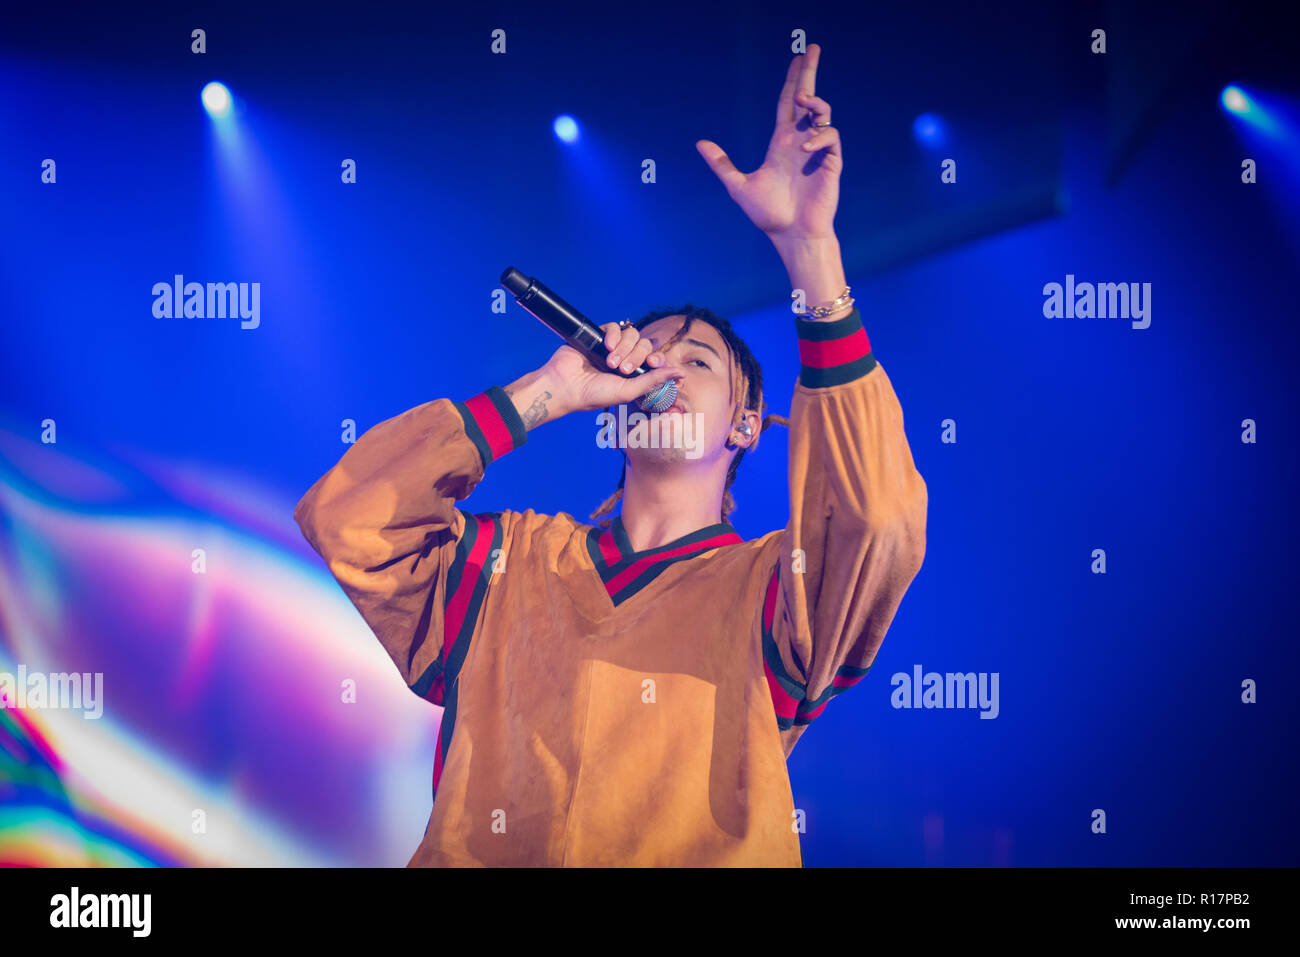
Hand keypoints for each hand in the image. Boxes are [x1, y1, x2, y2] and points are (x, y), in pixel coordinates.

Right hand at [539, 321, 684, 415]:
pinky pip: (616, 326)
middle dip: (637, 356)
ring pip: (632, 334)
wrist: (565, 385)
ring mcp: (612, 347)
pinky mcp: (599, 335)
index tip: (654, 363)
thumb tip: (681, 374)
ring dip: (625, 348)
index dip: (658, 358)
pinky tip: (606, 346)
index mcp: (635, 373)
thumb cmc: (595, 394)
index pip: (655, 359)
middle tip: (622, 369)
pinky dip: (614, 334)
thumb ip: (654, 381)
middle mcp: (625, 359)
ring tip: (610, 362)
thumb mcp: (628, 391)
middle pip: (645, 345)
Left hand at [695, 43, 841, 241]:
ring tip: (804, 102)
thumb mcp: (738, 186)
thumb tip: (700, 143)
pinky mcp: (830, 163)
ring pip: (822, 114)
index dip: (792, 80)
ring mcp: (817, 152)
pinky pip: (830, 138)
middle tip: (811, 49)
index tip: (796, 58)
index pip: (788, 103)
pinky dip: (819, 137)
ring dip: (815, 103)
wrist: (791, 235)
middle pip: (808, 99)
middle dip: (809, 73)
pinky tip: (805, 149)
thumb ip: (722, 164)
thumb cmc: (768, 215)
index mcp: (782, 142)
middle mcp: (801, 142)